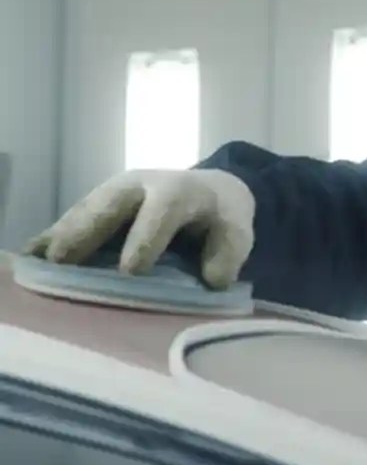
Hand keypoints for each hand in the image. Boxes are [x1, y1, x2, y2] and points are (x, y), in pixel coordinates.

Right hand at [23, 169, 254, 289]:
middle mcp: (141, 185)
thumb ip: (229, 253)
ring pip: (84, 211)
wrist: (211, 190)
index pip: (160, 213)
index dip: (145, 240)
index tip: (130, 272)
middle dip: (86, 232)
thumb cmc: (221, 218)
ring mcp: (113, 191)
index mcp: (179, 192)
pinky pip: (72, 218)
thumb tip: (212, 279)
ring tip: (41, 264)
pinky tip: (33, 257)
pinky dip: (52, 237)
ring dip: (61, 236)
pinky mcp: (97, 203)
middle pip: (109, 206)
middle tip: (64, 263)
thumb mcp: (237, 232)